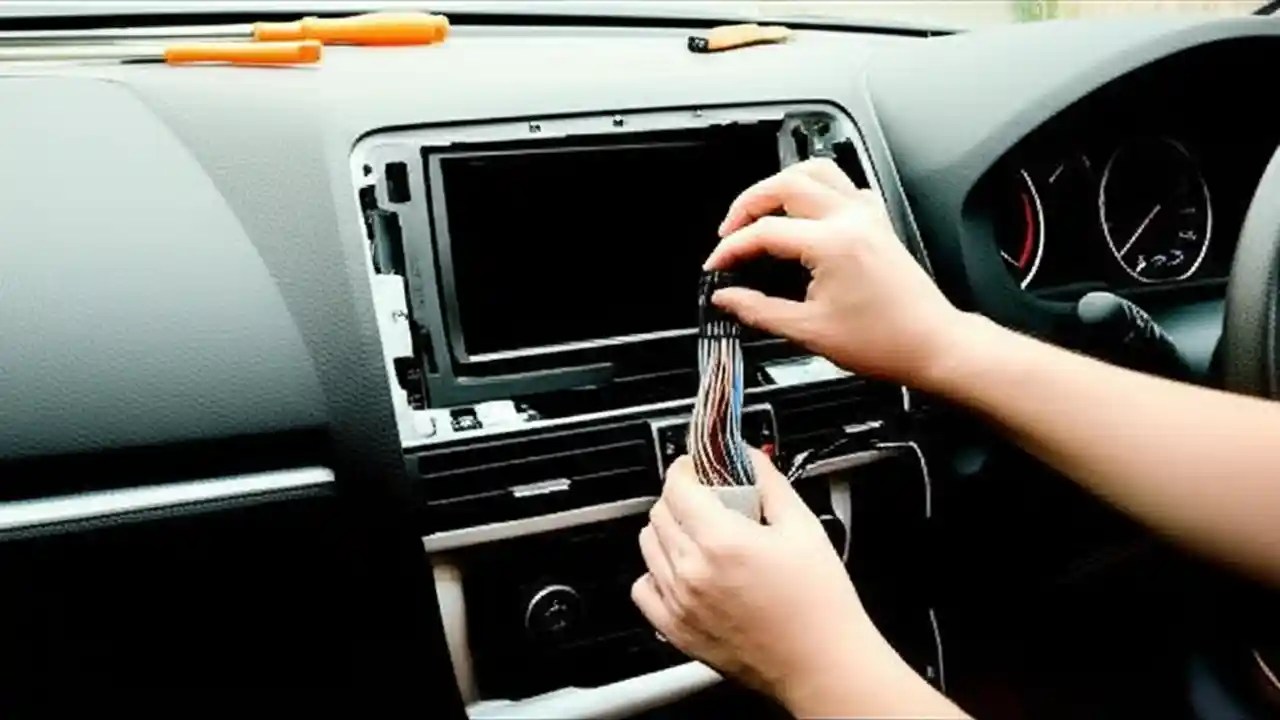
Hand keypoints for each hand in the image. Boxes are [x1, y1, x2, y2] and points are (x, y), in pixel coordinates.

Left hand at [631, 448, 878, 710]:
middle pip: (660, 513)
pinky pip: (643, 588)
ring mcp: (680, 603)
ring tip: (700, 535)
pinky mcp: (677, 630)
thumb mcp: (802, 527)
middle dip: (681, 497)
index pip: (677, 486)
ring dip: (668, 531)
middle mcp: (692, 572)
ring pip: (648, 546)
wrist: (822, 664)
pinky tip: (685, 570)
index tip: (698, 466)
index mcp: (722, 541)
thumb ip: (768, 482)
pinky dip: (657, 573)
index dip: (686, 468)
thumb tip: (748, 456)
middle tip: (709, 501)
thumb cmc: (820, 603)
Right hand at [705, 158, 969, 388]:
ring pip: (817, 170)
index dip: (732, 248)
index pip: (765, 231)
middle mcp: (851, 220)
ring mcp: (868, 215)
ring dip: (781, 183)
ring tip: (760, 209)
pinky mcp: (878, 221)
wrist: (932, 345)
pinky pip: (843, 185)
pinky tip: (803, 211)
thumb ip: (759, 311)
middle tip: (729, 230)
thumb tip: (728, 298)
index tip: (716, 265)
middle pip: (786, 183)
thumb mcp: (809, 332)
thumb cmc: (885, 342)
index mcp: (833, 245)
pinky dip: (815, 189)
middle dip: (748, 202)